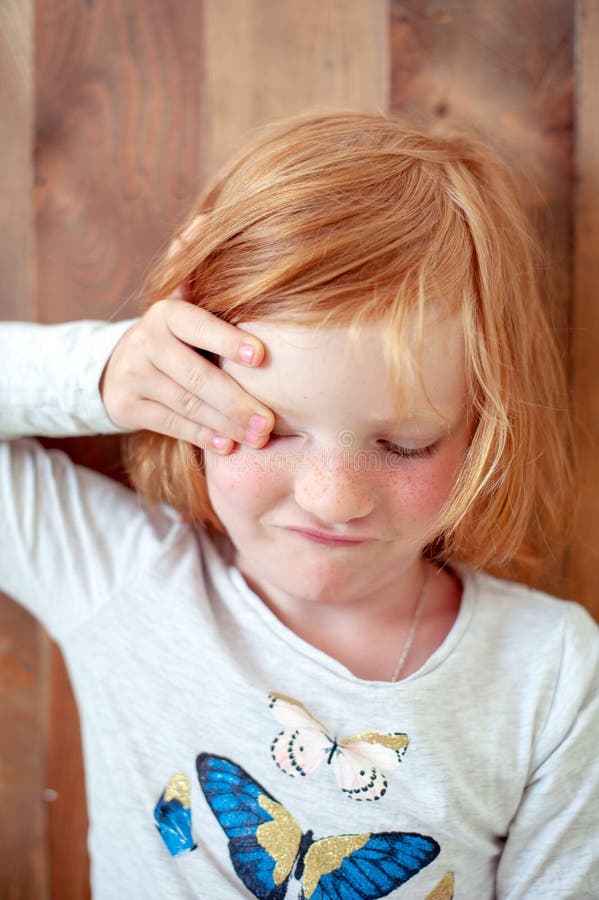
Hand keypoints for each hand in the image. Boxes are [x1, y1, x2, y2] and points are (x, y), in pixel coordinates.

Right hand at [99, 295, 273, 453]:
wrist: (117, 366)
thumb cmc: (176, 338)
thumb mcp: (185, 309)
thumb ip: (207, 292)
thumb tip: (211, 242)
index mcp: (166, 314)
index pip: (198, 325)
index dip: (227, 340)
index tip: (260, 355)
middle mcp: (146, 342)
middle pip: (196, 376)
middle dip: (237, 402)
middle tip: (269, 422)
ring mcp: (133, 376)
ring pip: (187, 404)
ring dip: (226, 424)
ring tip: (258, 437)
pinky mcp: (126, 406)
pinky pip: (170, 424)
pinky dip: (202, 437)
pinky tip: (228, 446)